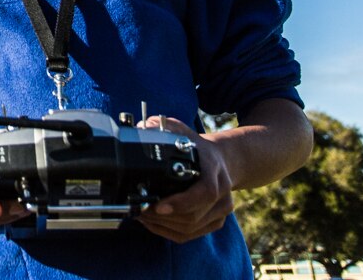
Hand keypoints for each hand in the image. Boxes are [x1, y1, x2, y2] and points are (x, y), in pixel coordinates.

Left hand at [136, 116, 233, 242]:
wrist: (222, 159)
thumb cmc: (196, 146)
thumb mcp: (181, 130)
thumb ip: (162, 126)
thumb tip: (141, 128)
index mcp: (214, 169)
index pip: (205, 192)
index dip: (182, 203)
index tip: (159, 206)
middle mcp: (223, 192)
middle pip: (194, 216)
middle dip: (162, 217)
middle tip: (139, 209)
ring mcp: (222, 209)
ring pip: (190, 228)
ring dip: (162, 226)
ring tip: (141, 215)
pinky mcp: (216, 221)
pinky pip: (190, 235)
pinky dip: (168, 232)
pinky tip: (151, 223)